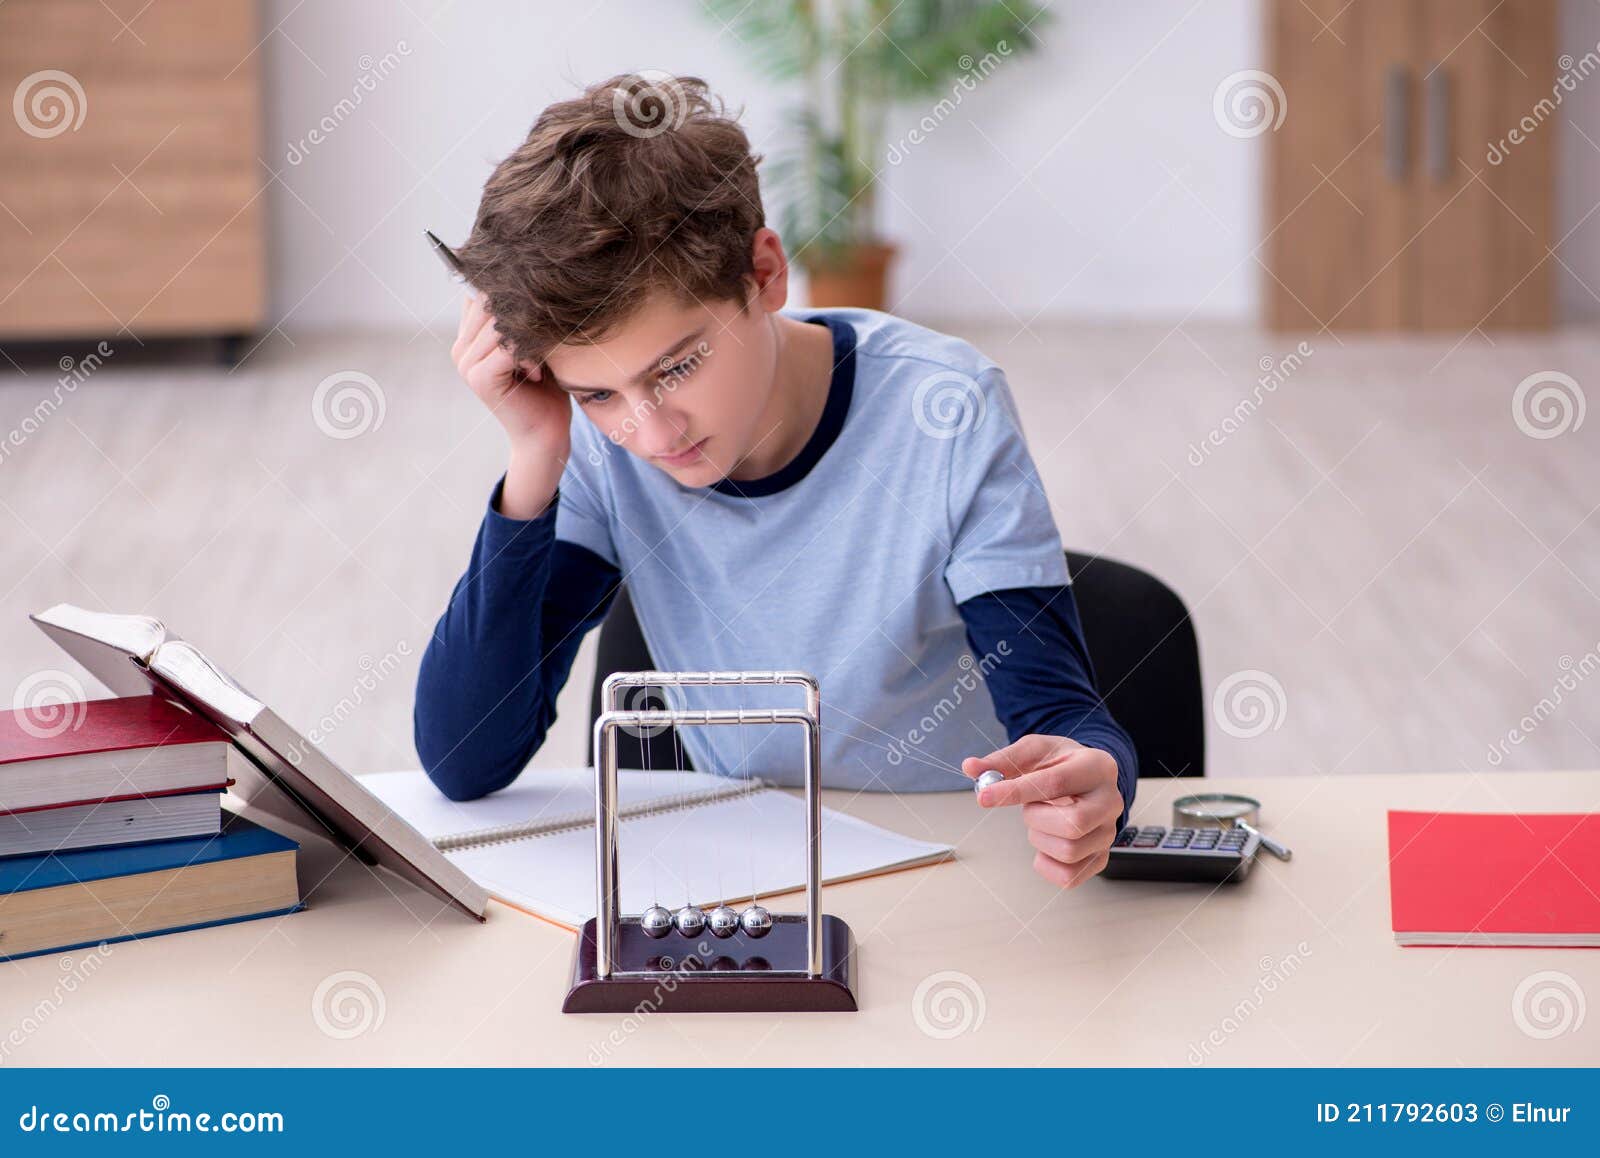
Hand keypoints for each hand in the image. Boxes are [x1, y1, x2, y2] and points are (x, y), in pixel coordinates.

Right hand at [451, 292, 570, 459]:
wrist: (546, 433)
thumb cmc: (548, 387)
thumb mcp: (536, 343)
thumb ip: (522, 316)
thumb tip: (528, 279)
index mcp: (470, 336)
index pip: (481, 292)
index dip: (509, 295)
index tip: (537, 305)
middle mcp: (462, 347)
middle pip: (489, 304)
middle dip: (522, 318)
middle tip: (544, 345)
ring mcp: (466, 363)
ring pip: (500, 324)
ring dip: (529, 339)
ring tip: (540, 364)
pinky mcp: (479, 378)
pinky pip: (506, 347)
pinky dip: (528, 355)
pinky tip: (537, 374)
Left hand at [962, 734, 1121, 888]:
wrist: (1086, 779)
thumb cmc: (1061, 764)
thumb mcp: (1033, 751)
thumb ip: (1002, 760)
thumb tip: (971, 767)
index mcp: (1097, 766)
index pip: (1055, 783)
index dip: (1014, 792)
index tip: (984, 796)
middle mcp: (1111, 801)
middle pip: (1073, 824)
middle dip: (1036, 818)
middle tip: (1032, 808)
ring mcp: (1109, 832)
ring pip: (1070, 851)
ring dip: (1040, 838)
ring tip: (1042, 821)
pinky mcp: (1101, 857)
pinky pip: (1070, 877)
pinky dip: (1046, 865)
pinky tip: (1045, 843)